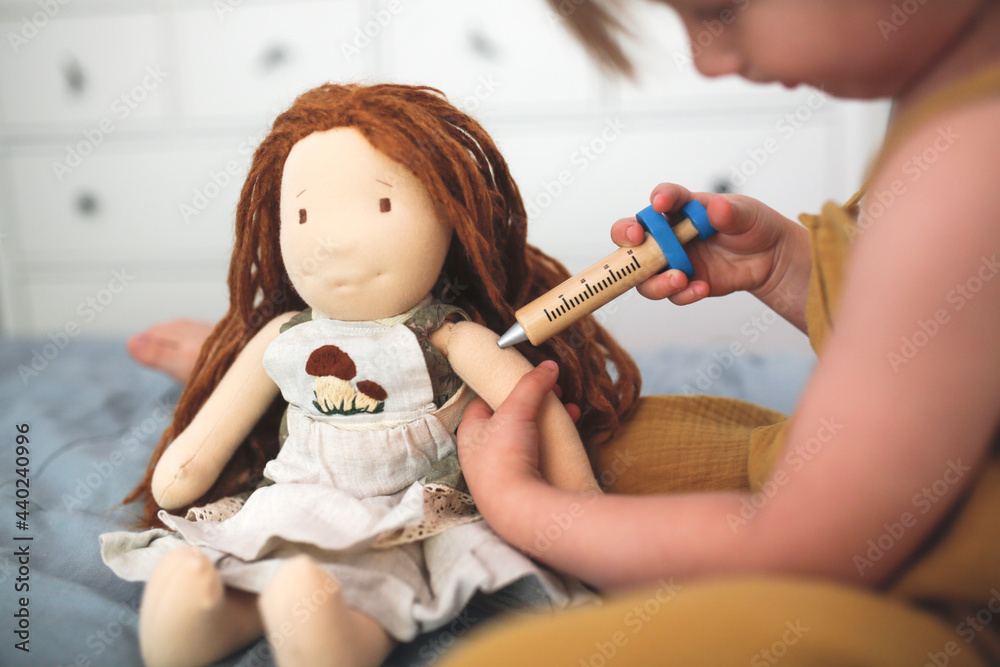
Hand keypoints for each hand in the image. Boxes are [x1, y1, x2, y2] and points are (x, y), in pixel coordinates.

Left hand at [456, 361, 558, 515]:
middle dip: (535, 403)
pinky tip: (570, 436)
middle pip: (510, 417)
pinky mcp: (522, 484)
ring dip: (549, 422)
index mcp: (470, 432)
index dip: (505, 384)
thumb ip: (532, 384)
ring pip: (527, 437)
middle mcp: (481, 452)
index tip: (528, 377)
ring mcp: (502, 470)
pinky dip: (554, 444)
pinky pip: (539, 456)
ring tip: (569, 411)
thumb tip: (548, 366)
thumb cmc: (504, 458)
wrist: (517, 509)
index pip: (483, 399)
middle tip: (554, 394)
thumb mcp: (516, 410)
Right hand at [611, 183, 808, 308]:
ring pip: (642, 272)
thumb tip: (717, 209)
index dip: (659, 198)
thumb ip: (731, 213)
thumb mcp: (748, 214)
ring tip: (679, 279)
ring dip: (654, 278)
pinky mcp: (682, 283)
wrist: (770, 258)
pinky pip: (670, 292)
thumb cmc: (753, 226)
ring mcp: (672, 260)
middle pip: (631, 234)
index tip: (659, 203)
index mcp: (684, 207)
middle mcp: (670, 233)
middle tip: (636, 240)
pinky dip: (682, 294)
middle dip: (625, 235)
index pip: (665, 197)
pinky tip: (701, 288)